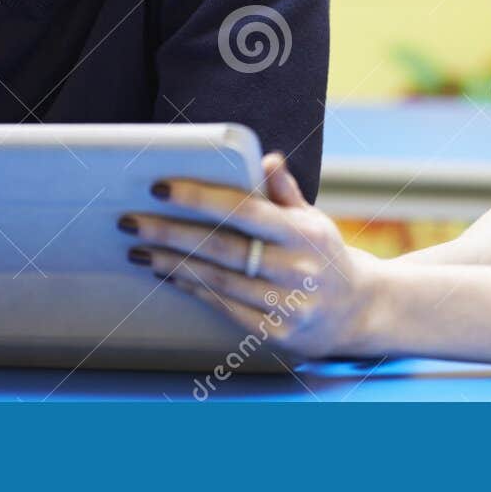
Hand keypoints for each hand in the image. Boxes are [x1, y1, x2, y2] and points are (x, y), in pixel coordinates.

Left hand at [119, 151, 381, 360]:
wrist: (359, 310)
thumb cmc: (324, 254)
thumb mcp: (313, 218)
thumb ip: (285, 192)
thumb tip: (265, 158)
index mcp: (305, 232)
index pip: (244, 209)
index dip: (200, 197)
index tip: (161, 187)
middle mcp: (297, 268)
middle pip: (222, 248)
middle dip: (171, 232)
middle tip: (131, 221)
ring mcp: (287, 304)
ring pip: (217, 280)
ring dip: (174, 263)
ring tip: (140, 248)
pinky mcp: (276, 333)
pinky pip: (224, 308)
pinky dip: (193, 289)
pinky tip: (169, 274)